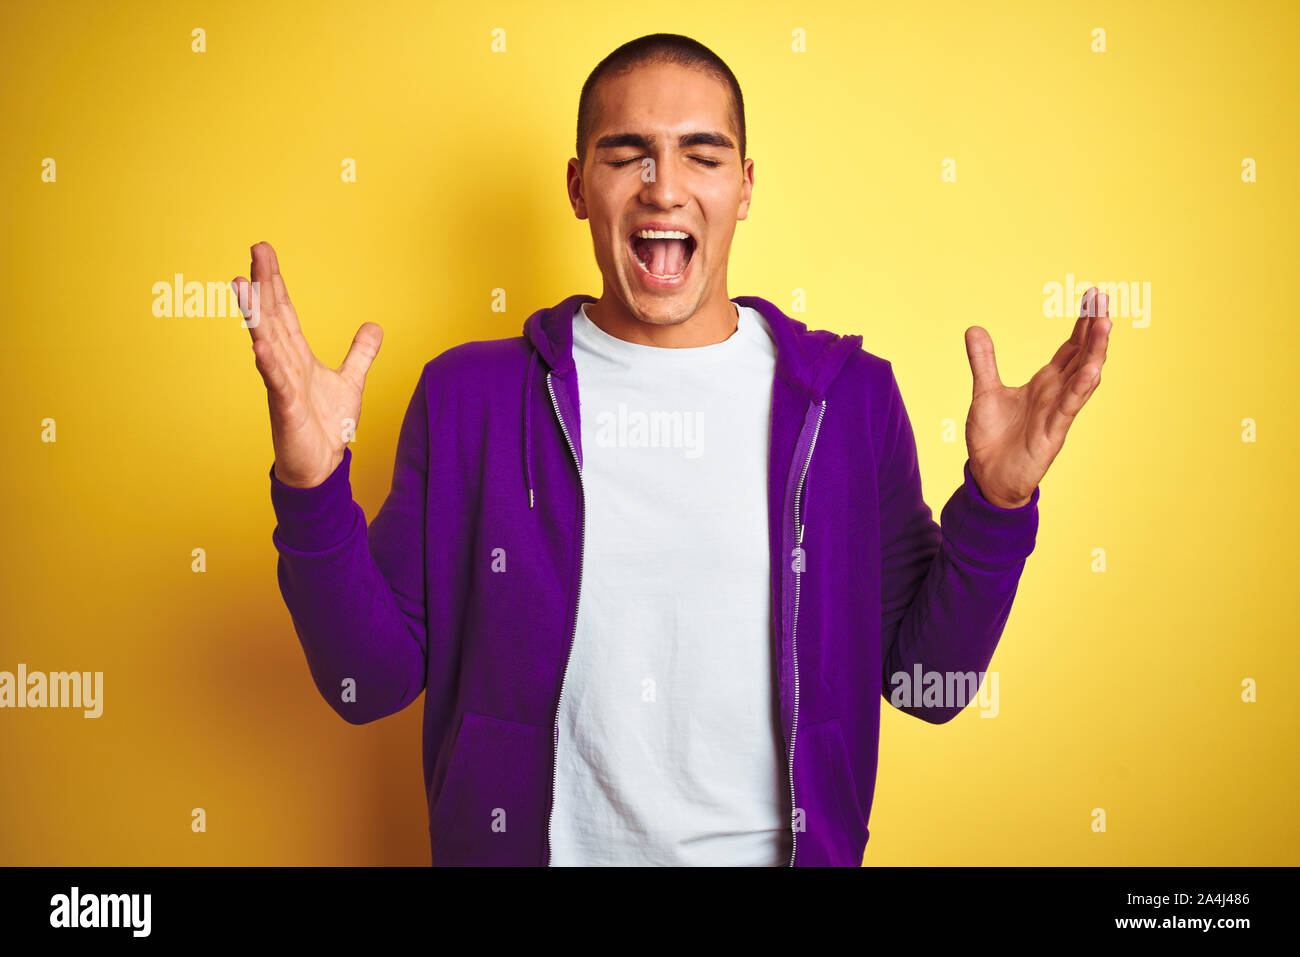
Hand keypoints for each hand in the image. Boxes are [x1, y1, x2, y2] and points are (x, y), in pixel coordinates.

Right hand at [232, 242, 382, 487]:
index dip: (275, 282)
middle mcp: (285, 364)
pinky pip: (276, 384)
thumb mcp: (350, 382)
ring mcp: (282, 385)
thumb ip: (360, 354)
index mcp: (297, 356)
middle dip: (264, 284)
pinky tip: (259, 346)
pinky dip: (269, 365)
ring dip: (254, 315)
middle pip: (272, 317)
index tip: (263, 251)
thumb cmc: (326, 426)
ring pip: (266, 343)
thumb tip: (375, 326)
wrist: (321, 467)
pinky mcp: (286, 409)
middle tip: (256, 248)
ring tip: (240, 285)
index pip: (284, 311)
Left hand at [963, 286, 1111, 507]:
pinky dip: (1080, 389)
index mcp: (1045, 382)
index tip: (1093, 295)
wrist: (988, 477)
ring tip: (1104, 324)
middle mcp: (1056, 394)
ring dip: (1094, 352)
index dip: (1082, 323)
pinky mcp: (1053, 433)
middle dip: (1094, 327)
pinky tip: (1092, 370)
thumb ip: (983, 361)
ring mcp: (1058, 412)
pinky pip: (1069, 407)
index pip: (1070, 347)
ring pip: (1082, 377)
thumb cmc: (993, 438)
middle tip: (1104, 297)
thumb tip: (974, 328)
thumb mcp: (985, 392)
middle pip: (1082, 355)